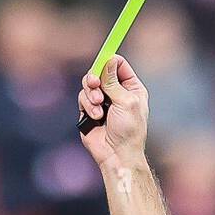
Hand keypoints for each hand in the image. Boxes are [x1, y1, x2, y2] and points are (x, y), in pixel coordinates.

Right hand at [78, 55, 148, 169]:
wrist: (117, 155)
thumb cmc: (128, 131)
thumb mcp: (126, 101)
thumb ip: (114, 80)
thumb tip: (108, 59)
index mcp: (131, 88)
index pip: (118, 64)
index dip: (109, 60)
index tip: (102, 62)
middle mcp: (116, 92)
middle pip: (100, 71)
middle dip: (95, 77)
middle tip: (95, 84)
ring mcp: (102, 101)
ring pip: (89, 84)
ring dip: (91, 94)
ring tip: (99, 108)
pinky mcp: (89, 110)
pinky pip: (82, 98)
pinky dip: (87, 106)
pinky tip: (96, 117)